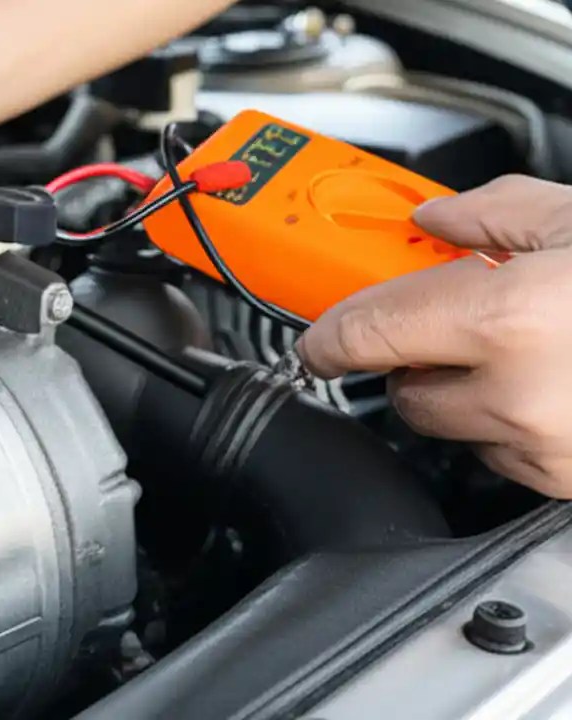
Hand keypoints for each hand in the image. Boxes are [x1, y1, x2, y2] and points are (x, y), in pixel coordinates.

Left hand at [297, 175, 571, 497]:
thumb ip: (493, 215)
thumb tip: (437, 219)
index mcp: (504, 321)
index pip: (362, 338)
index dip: (326, 331)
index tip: (315, 329)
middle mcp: (515, 398)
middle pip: (402, 393)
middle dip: (413, 356)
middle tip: (451, 317)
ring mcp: (546, 451)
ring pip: (454, 429)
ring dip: (466, 391)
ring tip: (527, 346)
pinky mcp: (570, 484)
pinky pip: (505, 457)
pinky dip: (511, 423)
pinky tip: (557, 382)